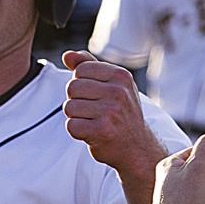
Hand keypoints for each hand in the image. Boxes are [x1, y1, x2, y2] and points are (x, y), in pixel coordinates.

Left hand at [63, 50, 168, 203]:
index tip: (96, 96)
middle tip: (94, 112)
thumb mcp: (112, 85)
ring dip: (77, 117)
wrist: (137, 148)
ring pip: (69, 107)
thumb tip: (67, 55)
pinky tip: (93, 133)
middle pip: (72, 87)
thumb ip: (88, 66)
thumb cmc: (121, 114)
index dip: (81, 84)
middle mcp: (118, 92)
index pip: (80, 70)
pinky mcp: (102, 131)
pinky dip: (78, 132)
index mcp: (121, 76)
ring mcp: (111, 112)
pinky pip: (71, 126)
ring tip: (94, 122)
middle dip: (77, 101)